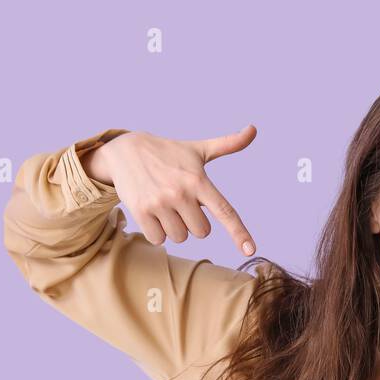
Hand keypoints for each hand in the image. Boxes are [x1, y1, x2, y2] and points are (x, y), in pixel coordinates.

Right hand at [95, 125, 258, 255]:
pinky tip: (151, 211)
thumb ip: (228, 144)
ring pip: (180, 237)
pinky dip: (157, 231)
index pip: (225, 211)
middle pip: (201, 232)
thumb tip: (253, 129)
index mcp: (199, 180)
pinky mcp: (141, 211)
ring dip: (175, 227)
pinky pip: (158, 239)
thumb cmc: (168, 153)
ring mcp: (160, 203)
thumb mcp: (197, 149)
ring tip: (164, 204)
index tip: (250, 250)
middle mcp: (180, 192)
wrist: (125, 150)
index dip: (239, 232)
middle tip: (181, 202)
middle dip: (194, 222)